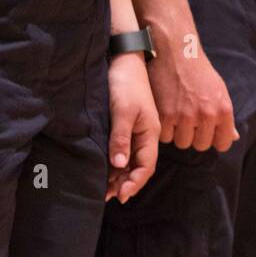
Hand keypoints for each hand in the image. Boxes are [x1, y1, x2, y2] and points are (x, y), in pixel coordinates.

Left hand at [107, 52, 159, 202]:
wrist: (123, 60)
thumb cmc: (125, 83)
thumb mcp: (122, 111)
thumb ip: (121, 138)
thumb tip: (120, 165)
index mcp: (150, 132)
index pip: (146, 165)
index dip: (134, 182)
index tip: (121, 195)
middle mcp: (146, 135)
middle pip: (139, 166)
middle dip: (125, 183)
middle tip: (107, 196)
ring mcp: (137, 130)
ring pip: (130, 160)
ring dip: (119, 175)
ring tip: (104, 190)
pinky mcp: (127, 125)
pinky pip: (124, 150)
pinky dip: (116, 163)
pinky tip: (106, 170)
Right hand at [145, 27, 235, 151]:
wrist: (176, 52)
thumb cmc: (199, 71)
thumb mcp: (219, 90)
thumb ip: (226, 117)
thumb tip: (234, 137)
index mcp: (223, 110)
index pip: (223, 143)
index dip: (213, 139)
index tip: (205, 131)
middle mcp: (206, 115)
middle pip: (200, 146)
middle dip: (193, 136)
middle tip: (186, 120)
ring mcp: (185, 116)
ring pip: (181, 143)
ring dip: (177, 133)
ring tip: (174, 115)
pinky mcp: (166, 114)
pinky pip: (165, 136)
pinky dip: (163, 128)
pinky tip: (164, 113)